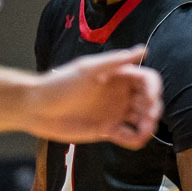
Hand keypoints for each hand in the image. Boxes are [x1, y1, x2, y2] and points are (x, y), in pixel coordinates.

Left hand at [31, 47, 162, 149]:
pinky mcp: (107, 130)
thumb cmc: (59, 84)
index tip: (149, 99)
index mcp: (118, 76)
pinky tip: (133, 140)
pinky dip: (135, 139)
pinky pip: (129, 136)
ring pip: (142, 120)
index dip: (154, 88)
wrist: (37, 109)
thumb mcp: (87, 69)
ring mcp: (114, 112)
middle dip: (153, 109)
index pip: (147, 80)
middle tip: (148, 118)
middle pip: (149, 101)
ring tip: (143, 132)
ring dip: (148, 126)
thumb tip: (144, 50)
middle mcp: (119, 93)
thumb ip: (115, 61)